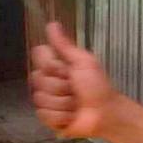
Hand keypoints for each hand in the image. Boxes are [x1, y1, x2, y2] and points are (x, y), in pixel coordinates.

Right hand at [29, 22, 115, 138]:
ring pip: (40, 98)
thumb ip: (65, 45)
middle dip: (60, 86)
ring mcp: (46, 100)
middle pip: (37, 79)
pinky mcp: (47, 118)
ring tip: (76, 104)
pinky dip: (61, 116)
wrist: (105, 113)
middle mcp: (47, 81)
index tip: (67, 69)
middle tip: (75, 89)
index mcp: (55, 65)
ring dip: (63, 102)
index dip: (51, 64)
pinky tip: (71, 116)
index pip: (38, 55)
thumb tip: (52, 23)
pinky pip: (44, 114)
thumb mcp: (83, 62)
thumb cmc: (97, 86)